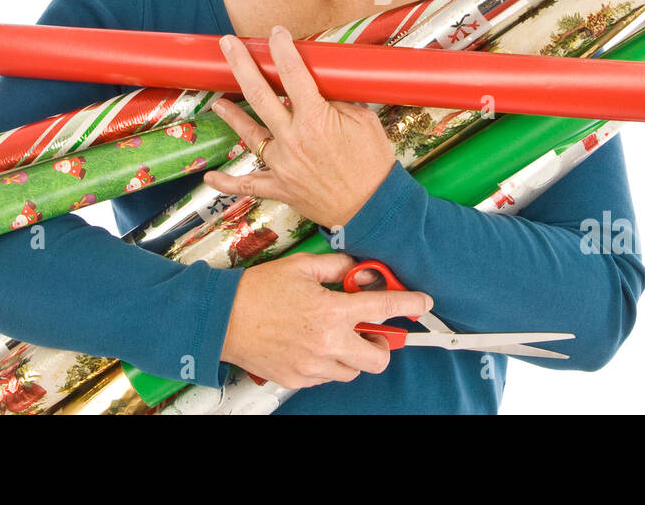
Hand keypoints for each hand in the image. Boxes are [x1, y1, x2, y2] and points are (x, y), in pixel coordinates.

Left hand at [203, 26, 397, 229]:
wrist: (374, 208)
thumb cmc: (373, 165)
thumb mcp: (365, 121)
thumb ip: (339, 102)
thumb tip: (320, 87)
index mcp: (316, 119)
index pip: (292, 74)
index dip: (282, 50)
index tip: (275, 34)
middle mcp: (293, 140)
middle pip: (259, 96)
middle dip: (241, 65)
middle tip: (228, 45)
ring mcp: (283, 165)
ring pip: (249, 135)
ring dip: (232, 116)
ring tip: (218, 102)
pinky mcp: (281, 188)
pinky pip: (248, 186)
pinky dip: (227, 183)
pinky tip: (210, 178)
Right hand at [220, 251, 433, 389]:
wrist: (222, 319)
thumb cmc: (257, 291)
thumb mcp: (301, 267)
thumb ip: (337, 266)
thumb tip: (358, 268)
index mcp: (331, 312)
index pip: (384, 310)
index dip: (409, 304)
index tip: (422, 303)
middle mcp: (327, 343)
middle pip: (379, 357)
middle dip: (382, 344)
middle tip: (371, 330)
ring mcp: (313, 366)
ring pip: (354, 371)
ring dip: (353, 354)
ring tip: (335, 336)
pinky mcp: (299, 379)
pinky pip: (327, 377)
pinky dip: (329, 363)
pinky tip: (314, 345)